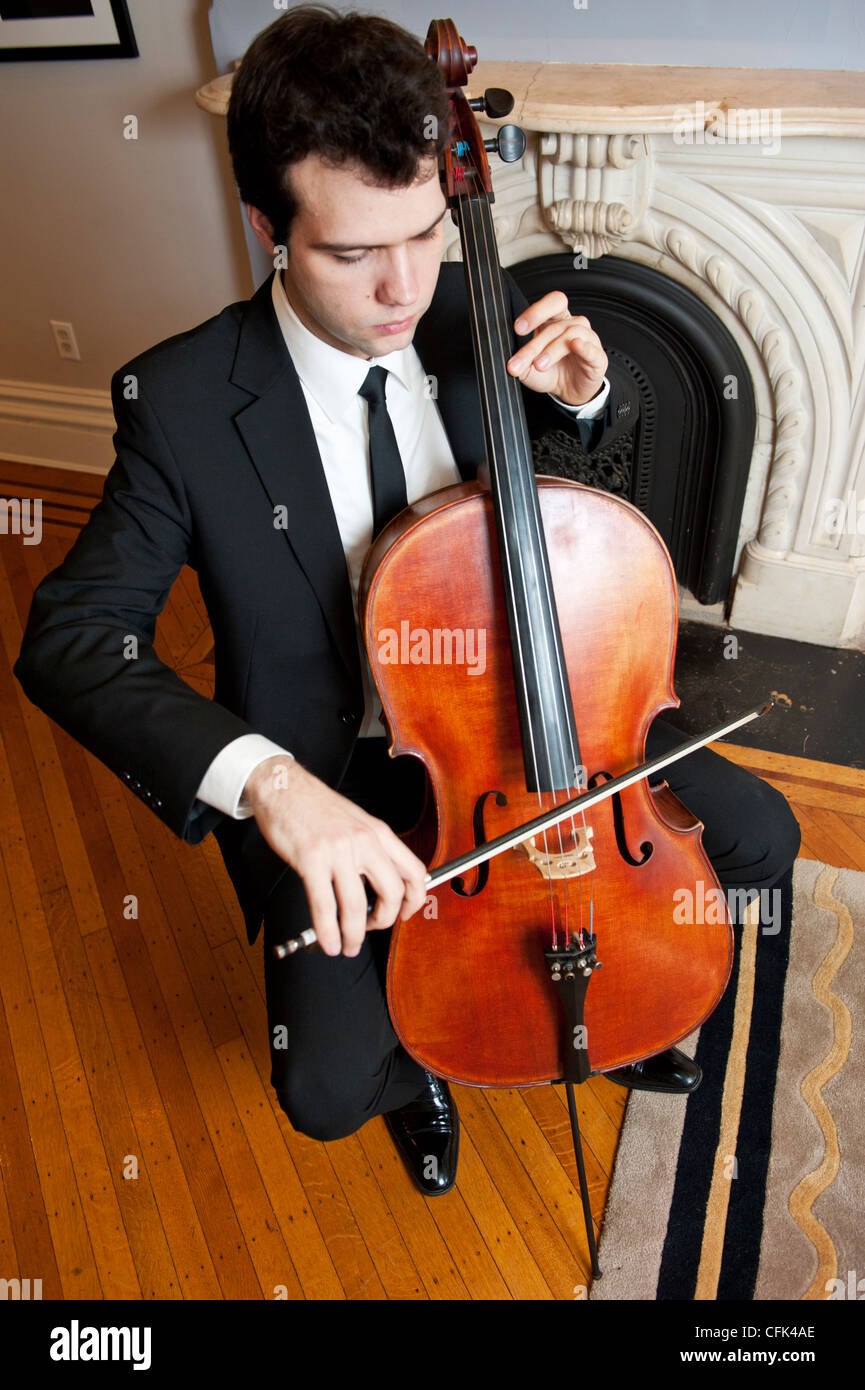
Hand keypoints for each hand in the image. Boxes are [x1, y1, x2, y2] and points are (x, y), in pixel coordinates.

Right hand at [244, 756, 427, 957]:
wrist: (282, 786)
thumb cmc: (316, 808)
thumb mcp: (356, 823)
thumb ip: (371, 851)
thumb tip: (379, 889)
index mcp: (379, 832)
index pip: (415, 872)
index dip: (415, 901)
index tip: (403, 914)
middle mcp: (365, 840)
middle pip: (393, 893)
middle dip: (385, 921)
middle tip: (370, 929)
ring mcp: (338, 850)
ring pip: (358, 906)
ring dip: (354, 936)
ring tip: (347, 946)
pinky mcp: (311, 859)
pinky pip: (325, 907)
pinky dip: (328, 932)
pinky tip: (327, 941)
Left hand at [507, 291, 607, 405]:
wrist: (569, 392)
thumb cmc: (550, 373)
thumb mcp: (528, 369)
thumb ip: (519, 363)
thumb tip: (511, 366)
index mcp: (555, 321)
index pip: (551, 303)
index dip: (536, 311)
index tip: (518, 328)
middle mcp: (572, 326)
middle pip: (557, 321)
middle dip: (537, 340)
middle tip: (524, 355)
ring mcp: (587, 339)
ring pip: (570, 335)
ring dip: (552, 350)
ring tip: (539, 365)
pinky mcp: (597, 357)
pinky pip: (592, 349)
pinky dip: (584, 346)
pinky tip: (576, 346)